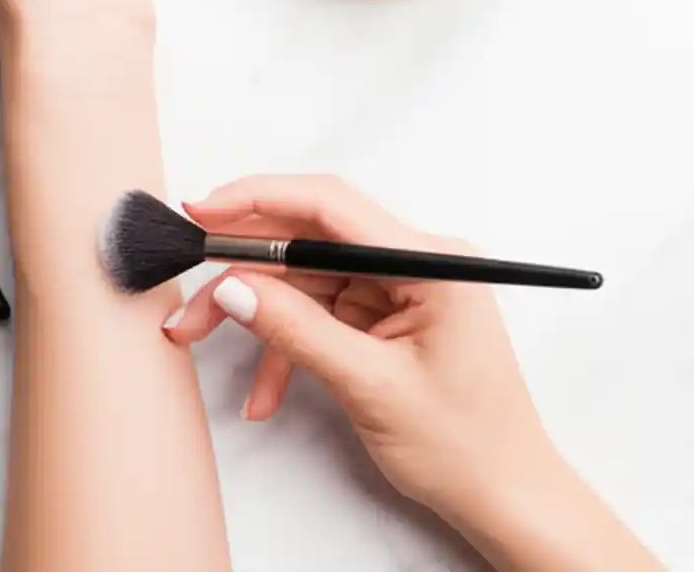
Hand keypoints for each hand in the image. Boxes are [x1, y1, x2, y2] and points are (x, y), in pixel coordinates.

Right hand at [164, 174, 549, 507]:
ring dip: (256, 316)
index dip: (259, 200)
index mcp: (431, 263)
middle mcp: (416, 264)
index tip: (203, 211)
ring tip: (201, 340)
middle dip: (243, 271)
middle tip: (190, 296)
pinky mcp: (386, 318)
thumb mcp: (371, 386)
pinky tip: (263, 392)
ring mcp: (400, 291)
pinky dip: (285, 348)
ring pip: (305, 282)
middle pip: (309, 242)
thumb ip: (299, 332)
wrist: (503, 494)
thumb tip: (235, 288)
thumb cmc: (466, 445)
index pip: (331, 206)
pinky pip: (319, 316)